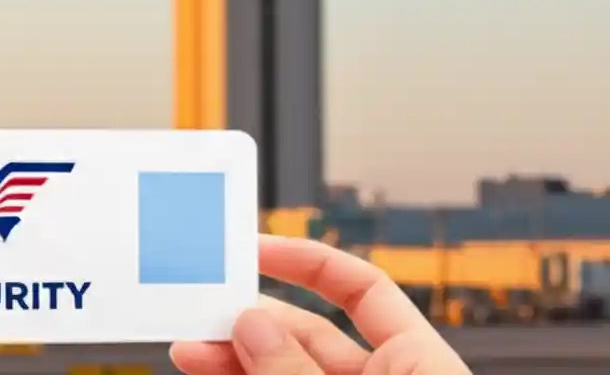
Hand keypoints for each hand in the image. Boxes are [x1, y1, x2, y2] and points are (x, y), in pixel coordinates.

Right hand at [171, 235, 470, 374]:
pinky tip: (209, 374)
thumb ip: (300, 372)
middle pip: (310, 334)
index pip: (361, 289)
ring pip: (281, 373)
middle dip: (253, 318)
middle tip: (203, 305)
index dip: (305, 261)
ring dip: (233, 358)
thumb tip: (254, 322)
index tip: (252, 247)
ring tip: (189, 348)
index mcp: (420, 364)